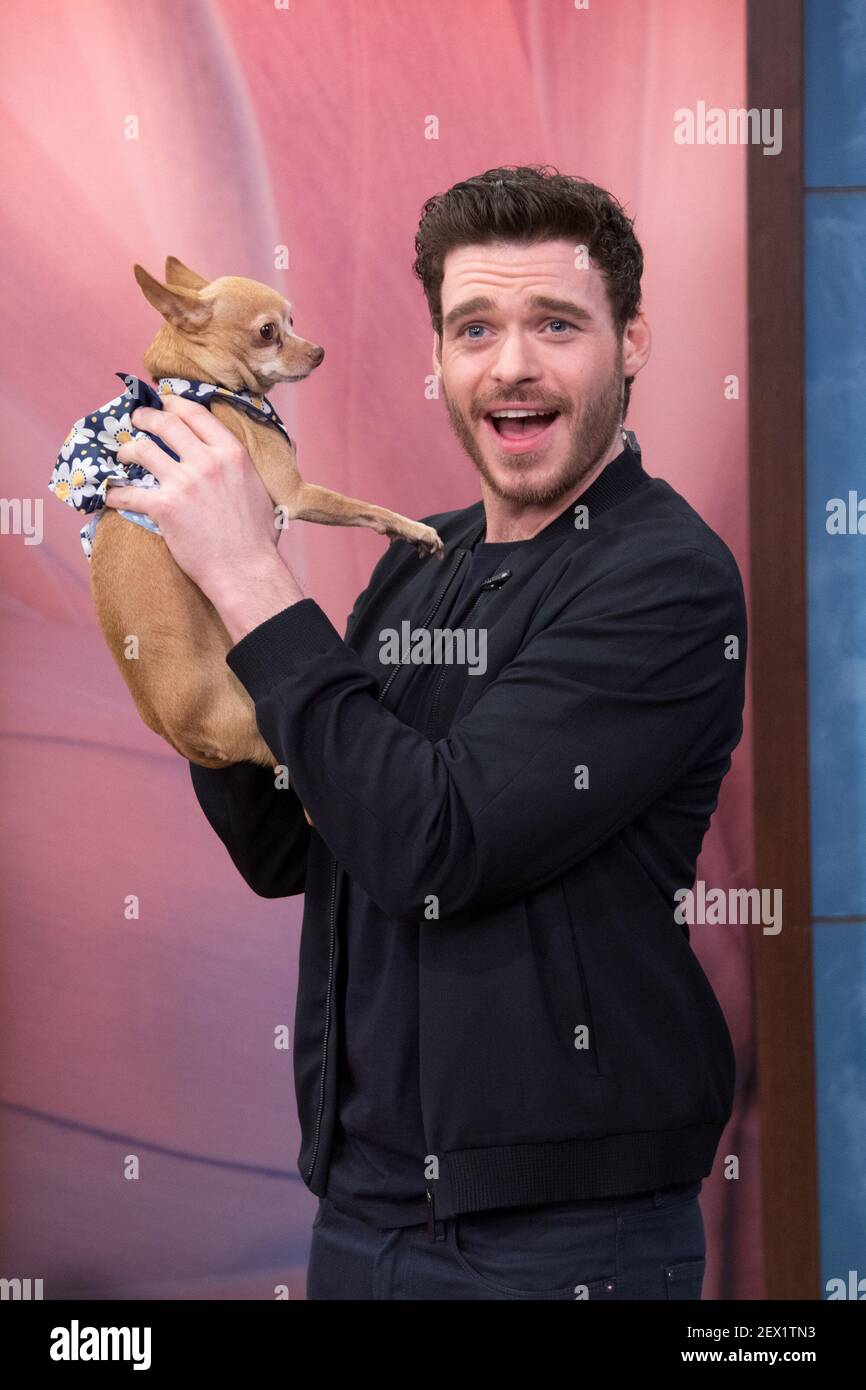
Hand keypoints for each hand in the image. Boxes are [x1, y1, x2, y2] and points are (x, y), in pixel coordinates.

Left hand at [104, 393, 280, 600]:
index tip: (164, 403)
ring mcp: (184, 484)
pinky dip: (114, 492)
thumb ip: (253, 465)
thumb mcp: (263, 489)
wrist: (245, 570)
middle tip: (136, 420)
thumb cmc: (257, 536)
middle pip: (165, 423)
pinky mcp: (165, 508)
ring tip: (123, 455)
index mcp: (232, 453)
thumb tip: (288, 443)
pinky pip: (128, 492)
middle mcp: (207, 462)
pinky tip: (109, 493)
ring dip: (127, 450)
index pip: (196, 413)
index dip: (174, 403)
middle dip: (145, 417)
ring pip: (141, 450)